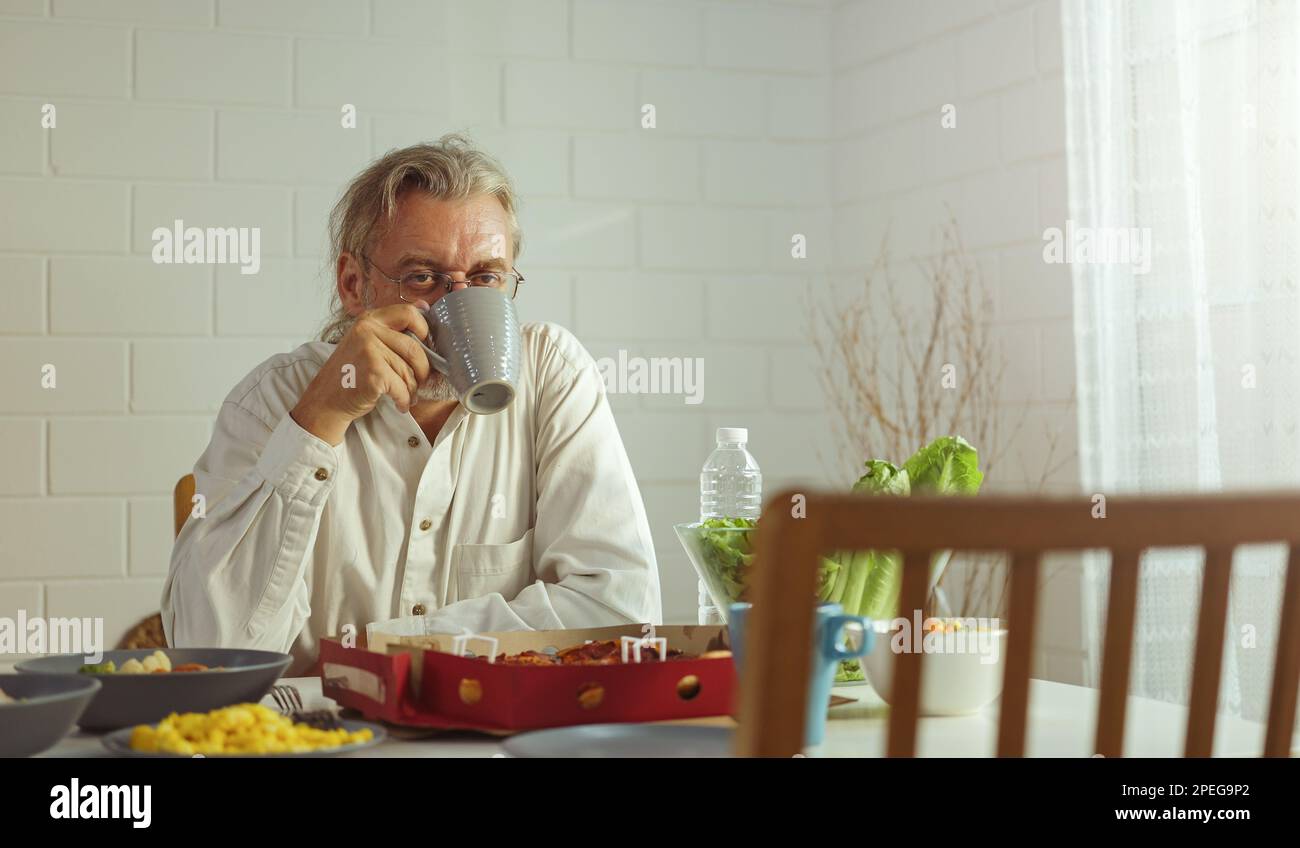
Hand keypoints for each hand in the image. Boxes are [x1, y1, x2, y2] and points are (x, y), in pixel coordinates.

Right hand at [290, 302, 432, 444]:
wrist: (326, 399)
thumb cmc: (351, 371)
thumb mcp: (366, 340)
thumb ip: (392, 327)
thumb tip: (425, 306)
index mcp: (369, 319)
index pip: (409, 313)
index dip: (424, 330)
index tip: (426, 346)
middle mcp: (368, 331)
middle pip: (414, 348)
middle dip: (422, 370)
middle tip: (420, 381)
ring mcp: (369, 351)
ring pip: (409, 371)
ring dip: (412, 389)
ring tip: (407, 395)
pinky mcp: (373, 373)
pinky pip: (403, 388)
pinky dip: (405, 400)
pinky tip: (400, 404)